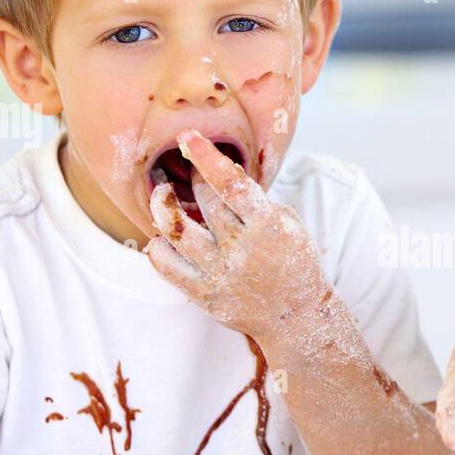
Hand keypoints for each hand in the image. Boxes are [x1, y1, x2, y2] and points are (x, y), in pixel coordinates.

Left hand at [145, 130, 326, 345]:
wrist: (297, 317)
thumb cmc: (293, 261)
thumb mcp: (287, 223)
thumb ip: (255, 200)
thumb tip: (218, 172)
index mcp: (268, 227)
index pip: (231, 184)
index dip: (206, 157)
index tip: (187, 136)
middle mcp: (241, 250)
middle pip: (203, 203)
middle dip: (192, 178)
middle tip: (188, 170)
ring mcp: (220, 275)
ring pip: (176, 232)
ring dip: (164, 207)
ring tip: (163, 196)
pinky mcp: (205, 296)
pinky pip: (167, 266)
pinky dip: (158, 246)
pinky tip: (162, 235)